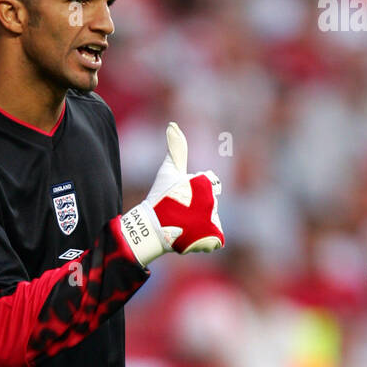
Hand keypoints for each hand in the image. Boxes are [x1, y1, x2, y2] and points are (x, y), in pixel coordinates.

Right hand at [119, 123, 224, 266]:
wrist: (150, 229)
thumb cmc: (159, 197)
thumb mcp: (168, 170)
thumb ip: (176, 147)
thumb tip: (173, 124)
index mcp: (205, 184)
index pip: (209, 184)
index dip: (193, 190)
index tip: (180, 197)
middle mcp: (212, 202)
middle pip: (209, 204)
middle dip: (196, 209)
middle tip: (178, 213)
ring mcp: (211, 222)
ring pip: (212, 221)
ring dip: (200, 225)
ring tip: (182, 226)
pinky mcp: (211, 239)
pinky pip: (216, 240)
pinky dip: (206, 241)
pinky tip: (191, 237)